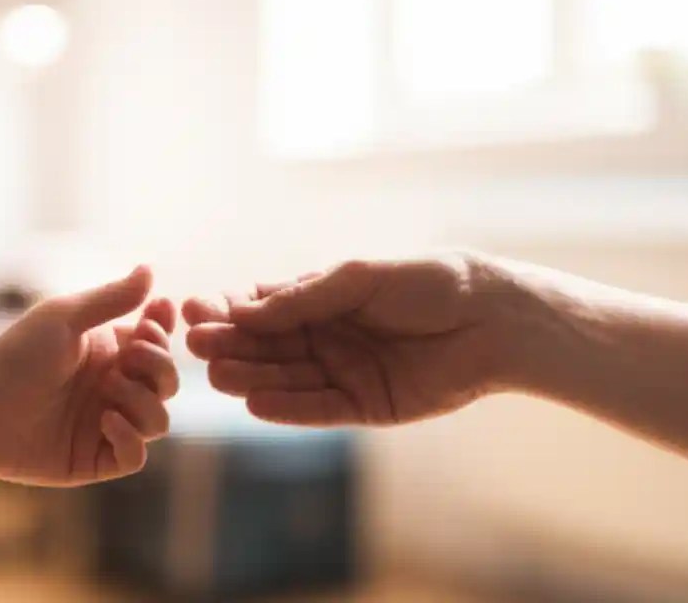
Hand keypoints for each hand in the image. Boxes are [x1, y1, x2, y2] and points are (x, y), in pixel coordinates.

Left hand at [0, 265, 178, 485]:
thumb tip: (150, 269)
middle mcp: (111, 389)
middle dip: (160, 367)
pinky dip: (130, 439)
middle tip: (131, 356)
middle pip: (167, 382)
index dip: (163, 332)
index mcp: (107, 353)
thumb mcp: (64, 318)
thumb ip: (112, 297)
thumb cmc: (15, 356)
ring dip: (145, 402)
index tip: (157, 313)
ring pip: (158, 420)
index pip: (156, 343)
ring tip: (111, 391)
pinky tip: (106, 421)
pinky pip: (136, 456)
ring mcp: (106, 426)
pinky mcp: (95, 460)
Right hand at [184, 253, 521, 426]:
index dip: (229, 310)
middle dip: (231, 344)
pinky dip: (287, 408)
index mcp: (320, 301)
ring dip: (250, 376)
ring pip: (286, 378)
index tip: (195, 310)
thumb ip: (305, 297)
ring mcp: (342, 373)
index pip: (262, 308)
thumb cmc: (429, 283)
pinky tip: (255, 402)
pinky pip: (318, 409)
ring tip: (218, 375)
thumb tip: (245, 310)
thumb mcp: (358, 278)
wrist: (492, 318)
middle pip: (266, 345)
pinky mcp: (364, 407)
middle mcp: (325, 338)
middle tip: (196, 345)